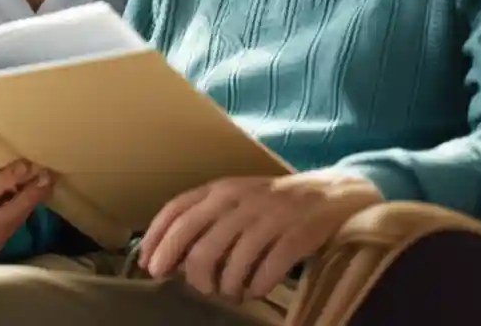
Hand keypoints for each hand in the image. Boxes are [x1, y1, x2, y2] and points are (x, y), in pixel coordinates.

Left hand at [138, 170, 382, 300]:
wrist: (331, 193)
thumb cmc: (272, 203)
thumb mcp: (234, 198)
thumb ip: (203, 218)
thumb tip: (170, 255)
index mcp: (220, 189)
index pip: (176, 212)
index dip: (157, 241)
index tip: (149, 265)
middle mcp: (239, 201)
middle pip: (199, 245)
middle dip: (191, 274)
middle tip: (197, 288)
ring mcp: (268, 218)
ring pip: (231, 264)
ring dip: (226, 287)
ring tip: (231, 292)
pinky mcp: (295, 236)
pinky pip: (265, 272)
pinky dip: (255, 287)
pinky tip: (254, 290)